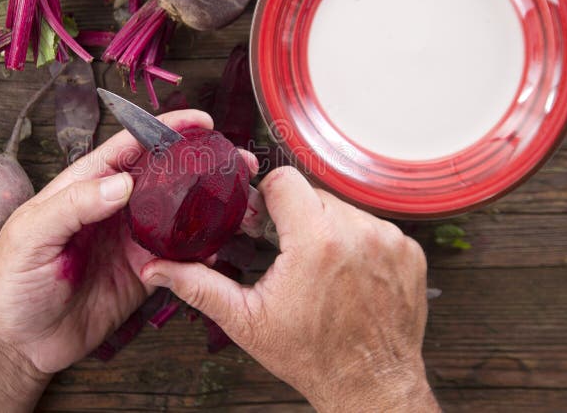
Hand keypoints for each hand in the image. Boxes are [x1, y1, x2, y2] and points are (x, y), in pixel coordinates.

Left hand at [0, 110, 226, 411]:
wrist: (22, 343)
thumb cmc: (14, 284)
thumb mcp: (31, 236)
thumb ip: (73, 205)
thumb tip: (124, 183)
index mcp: (84, 187)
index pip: (129, 147)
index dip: (165, 130)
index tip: (201, 123)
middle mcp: (113, 208)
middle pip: (163, 176)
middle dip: (200, 163)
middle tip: (238, 161)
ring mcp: (131, 240)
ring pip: (177, 213)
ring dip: (207, 204)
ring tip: (241, 197)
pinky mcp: (143, 273)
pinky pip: (178, 256)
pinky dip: (200, 250)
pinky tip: (219, 244)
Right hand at [141, 167, 437, 411]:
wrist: (370, 385)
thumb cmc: (312, 355)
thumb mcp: (247, 320)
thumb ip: (199, 285)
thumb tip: (157, 268)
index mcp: (316, 243)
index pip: (284, 180)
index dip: (266, 198)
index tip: (264, 221)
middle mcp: (359, 233)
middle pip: (314, 195)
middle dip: (296, 218)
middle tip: (288, 252)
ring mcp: (389, 241)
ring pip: (344, 209)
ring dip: (328, 229)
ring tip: (320, 268)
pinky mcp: (410, 251)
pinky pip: (375, 226)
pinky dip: (358, 242)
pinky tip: (348, 273)